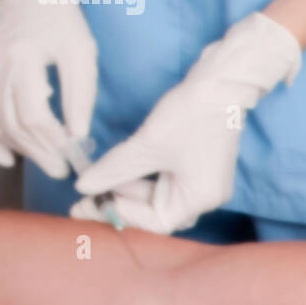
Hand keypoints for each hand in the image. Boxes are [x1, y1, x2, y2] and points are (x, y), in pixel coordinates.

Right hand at [0, 0, 98, 178]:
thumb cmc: (61, 15)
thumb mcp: (81, 52)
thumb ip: (80, 94)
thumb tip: (78, 135)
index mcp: (20, 58)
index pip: (33, 114)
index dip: (53, 140)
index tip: (73, 154)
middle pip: (12, 123)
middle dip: (39, 151)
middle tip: (61, 168)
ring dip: (18, 148)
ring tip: (45, 162)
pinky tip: (6, 157)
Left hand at [71, 11, 301, 233]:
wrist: (223, 82)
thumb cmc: (190, 116)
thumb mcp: (146, 145)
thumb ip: (114, 170)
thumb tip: (82, 187)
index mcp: (199, 198)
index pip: (157, 222)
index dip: (124, 212)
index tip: (96, 198)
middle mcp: (206, 196)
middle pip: (159, 210)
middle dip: (126, 199)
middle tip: (93, 188)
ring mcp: (205, 180)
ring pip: (161, 194)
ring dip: (133, 185)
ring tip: (107, 172)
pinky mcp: (201, 164)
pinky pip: (169, 179)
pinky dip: (147, 175)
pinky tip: (127, 163)